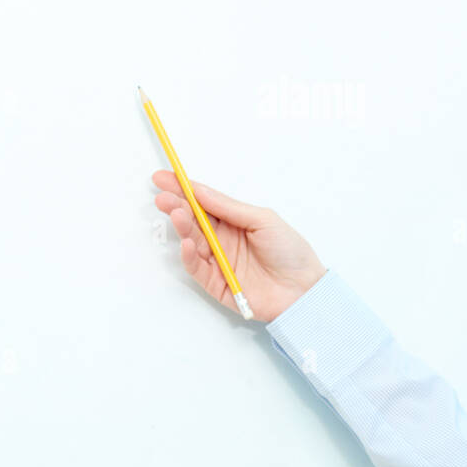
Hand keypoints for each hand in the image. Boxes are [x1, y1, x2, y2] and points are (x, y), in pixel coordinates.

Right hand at [150, 171, 327, 323]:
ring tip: (176, 213)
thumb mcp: (262, 220)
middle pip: (193, 220)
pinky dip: (189, 256)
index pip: (203, 202)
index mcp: (234, 221)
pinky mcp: (216, 284)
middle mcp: (222, 239)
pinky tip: (187, 243)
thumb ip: (230, 208)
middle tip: (163, 196)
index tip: (164, 177)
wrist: (303, 289)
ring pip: (192, 241)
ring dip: (182, 227)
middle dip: (176, 205)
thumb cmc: (289, 251)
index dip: (183, 189)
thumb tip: (201, 191)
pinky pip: (197, 268)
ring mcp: (218, 261)